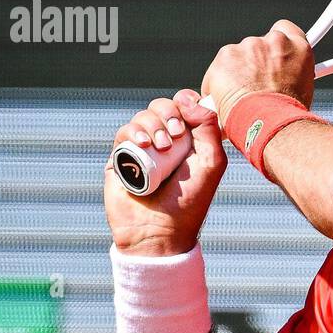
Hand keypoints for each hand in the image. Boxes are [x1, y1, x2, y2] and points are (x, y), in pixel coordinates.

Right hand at [104, 90, 226, 256]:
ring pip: (142, 117)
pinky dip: (133, 131)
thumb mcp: (211, 163)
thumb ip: (209, 128)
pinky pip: (123, 132)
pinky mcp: (121, 157)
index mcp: (189, 140)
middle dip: (168, 113)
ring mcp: (142, 148)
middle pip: (162, 106)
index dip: (185, 102)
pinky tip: (144, 144)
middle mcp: (165, 141)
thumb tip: (190, 101)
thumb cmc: (190, 201)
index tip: (188, 111)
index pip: (184, 106)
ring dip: (152, 124)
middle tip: (174, 134)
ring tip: (159, 146)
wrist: (160, 231)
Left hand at [200, 20, 314, 128]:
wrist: (271, 123)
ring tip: (241, 99)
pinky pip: (216, 70)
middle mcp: (274, 41)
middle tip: (254, 88)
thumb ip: (289, 73)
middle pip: (256, 46)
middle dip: (252, 64)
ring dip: (235, 74)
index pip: (284, 29)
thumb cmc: (288, 115)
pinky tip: (225, 101)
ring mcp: (248, 47)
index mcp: (297, 47)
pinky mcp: (225, 56)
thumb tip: (281, 79)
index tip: (271, 58)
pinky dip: (217, 85)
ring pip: (235, 57)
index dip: (274, 46)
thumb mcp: (303, 89)